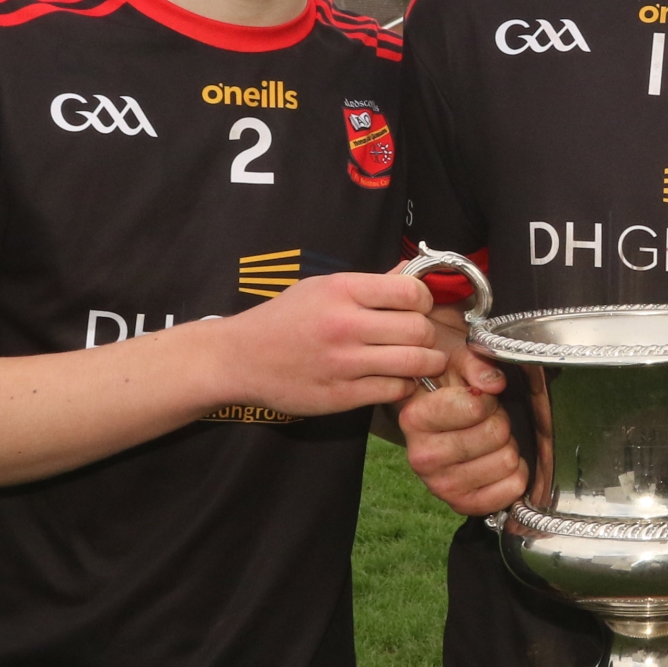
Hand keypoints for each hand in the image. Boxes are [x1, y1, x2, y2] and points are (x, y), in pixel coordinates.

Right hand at [216, 272, 444, 416]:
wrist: (239, 359)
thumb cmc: (284, 319)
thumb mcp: (322, 287)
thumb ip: (370, 283)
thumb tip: (412, 271)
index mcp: (342, 290)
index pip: (411, 291)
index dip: (424, 300)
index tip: (417, 308)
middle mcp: (344, 324)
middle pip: (419, 329)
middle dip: (428, 334)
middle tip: (421, 339)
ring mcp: (343, 362)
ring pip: (415, 362)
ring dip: (427, 363)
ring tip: (421, 361)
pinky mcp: (341, 395)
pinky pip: (395, 389)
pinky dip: (404, 386)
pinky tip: (394, 379)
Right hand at [398, 345, 526, 514]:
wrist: (442, 420)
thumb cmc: (452, 388)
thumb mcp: (458, 361)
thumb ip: (477, 364)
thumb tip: (493, 383)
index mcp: (415, 418)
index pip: (475, 407)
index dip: (487, 398)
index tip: (479, 397)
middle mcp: (422, 457)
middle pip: (495, 433)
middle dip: (499, 420)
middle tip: (485, 420)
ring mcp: (441, 486)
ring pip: (507, 460)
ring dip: (506, 446)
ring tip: (488, 440)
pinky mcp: (462, 505)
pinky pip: (511, 489)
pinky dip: (514, 474)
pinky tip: (496, 461)